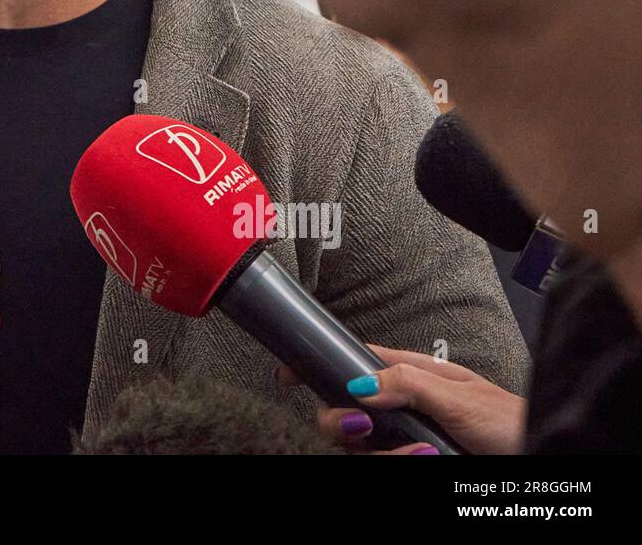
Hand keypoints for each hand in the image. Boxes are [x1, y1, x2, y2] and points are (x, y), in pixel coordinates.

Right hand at [280, 344, 525, 454]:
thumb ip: (407, 383)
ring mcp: (405, 440)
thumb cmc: (512, 423)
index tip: (287, 374)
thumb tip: (358, 382)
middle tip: (362, 429)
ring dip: (382, 454)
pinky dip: (394, 464)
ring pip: (360, 447)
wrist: (542, 457)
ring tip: (421, 454)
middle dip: (343, 423)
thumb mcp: (460, 395)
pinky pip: (380, 466)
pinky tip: (424, 461)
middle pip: (344, 411)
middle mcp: (401, 407)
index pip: (353, 362)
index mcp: (411, 375)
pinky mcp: (410, 461)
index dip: (318, 366)